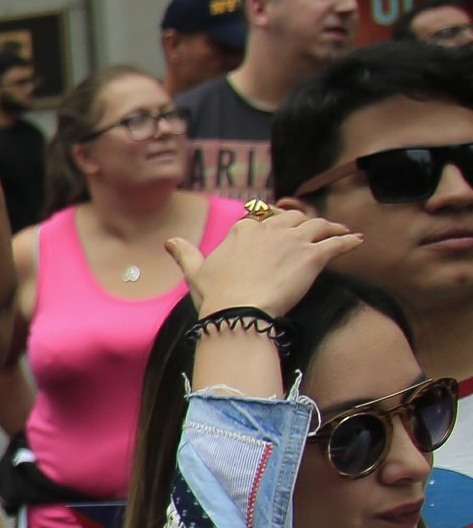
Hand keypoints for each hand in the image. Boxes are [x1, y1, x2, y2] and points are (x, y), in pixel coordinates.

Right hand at [173, 210, 360, 319]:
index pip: (261, 220)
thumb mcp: (195, 272)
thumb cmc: (216, 295)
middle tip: (313, 228)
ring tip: (340, 230)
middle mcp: (269, 230)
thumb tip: (169, 241)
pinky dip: (348, 240)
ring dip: (330, 226)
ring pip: (317, 225)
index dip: (271, 224)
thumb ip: (185, 253)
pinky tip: (358, 240)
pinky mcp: (313, 256)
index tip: (277, 230)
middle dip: (303, 221)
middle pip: (293, 217)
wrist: (238, 310)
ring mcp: (293, 241)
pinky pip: (336, 243)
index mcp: (243, 231)